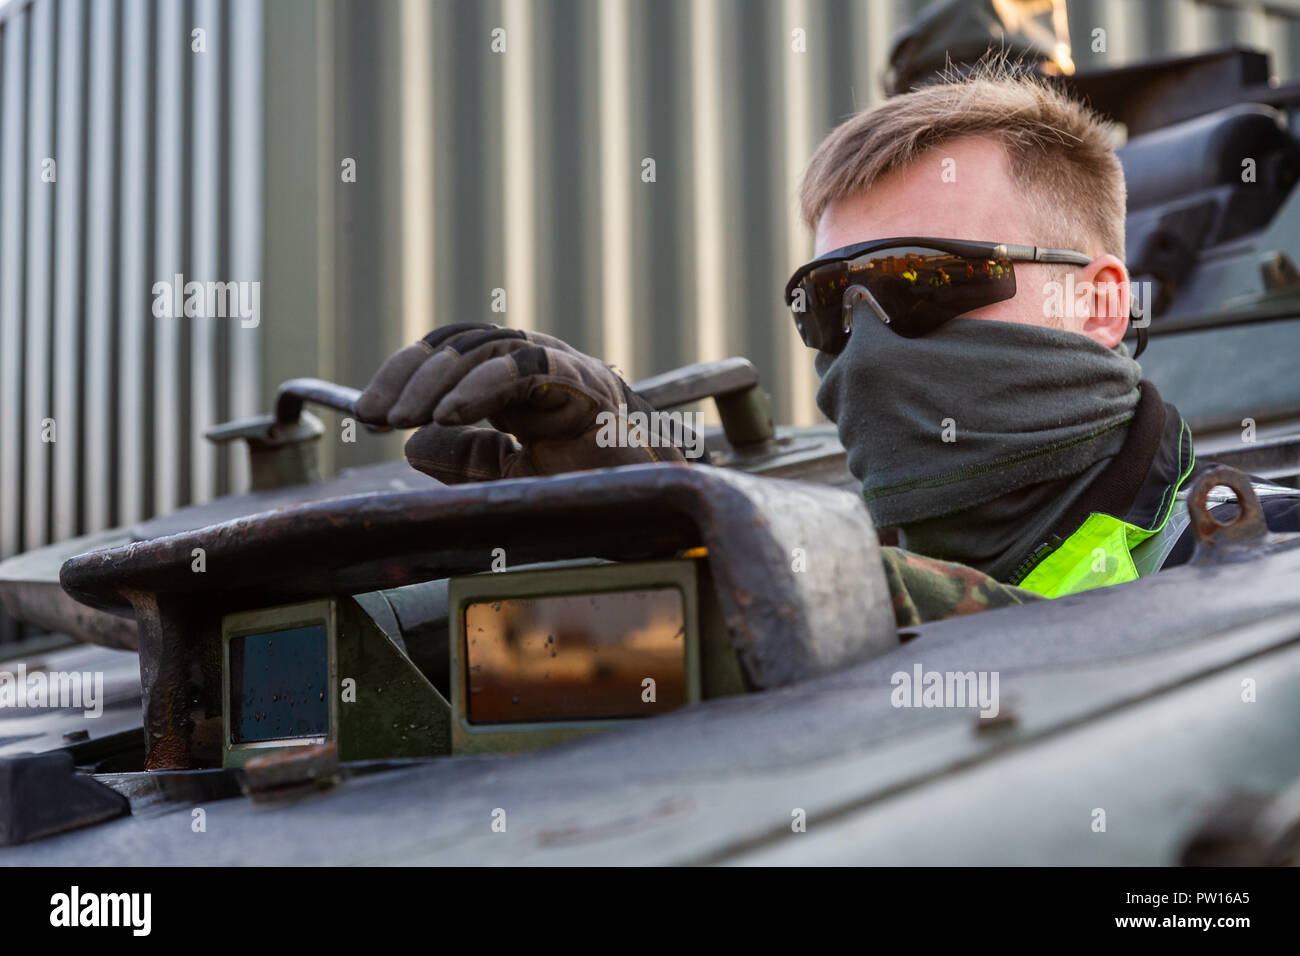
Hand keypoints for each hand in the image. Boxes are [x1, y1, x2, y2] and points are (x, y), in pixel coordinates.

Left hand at [355, 324, 692, 481]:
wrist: (651, 516)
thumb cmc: (592, 493)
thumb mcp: (512, 479)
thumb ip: (467, 458)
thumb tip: (415, 444)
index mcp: (518, 382)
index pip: (450, 356)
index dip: (403, 376)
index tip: (367, 415)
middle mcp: (540, 366)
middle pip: (462, 343)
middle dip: (410, 376)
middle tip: (377, 416)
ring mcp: (565, 370)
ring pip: (490, 347)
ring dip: (439, 380)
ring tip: (407, 417)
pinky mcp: (587, 384)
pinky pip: (529, 366)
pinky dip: (485, 384)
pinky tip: (450, 414)